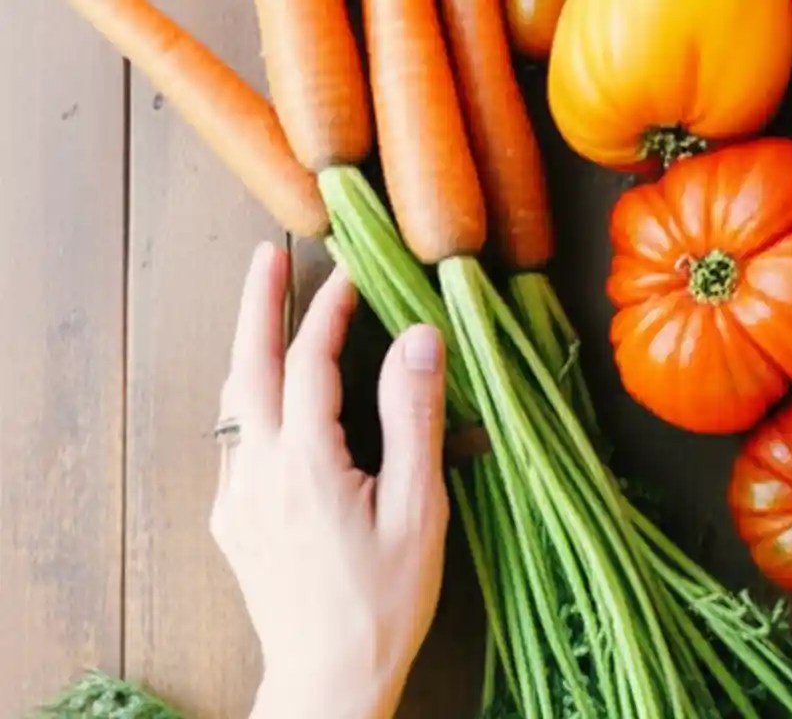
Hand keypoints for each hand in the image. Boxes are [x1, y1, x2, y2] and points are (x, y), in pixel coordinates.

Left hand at [211, 243, 449, 718]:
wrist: (328, 678)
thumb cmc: (385, 602)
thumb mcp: (417, 510)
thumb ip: (414, 418)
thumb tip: (419, 339)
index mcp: (306, 463)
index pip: (309, 360)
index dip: (330, 309)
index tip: (353, 273)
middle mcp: (258, 472)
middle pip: (249, 366)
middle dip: (258, 304)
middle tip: (269, 255)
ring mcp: (237, 498)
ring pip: (234, 404)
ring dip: (250, 351)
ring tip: (266, 315)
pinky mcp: (232, 523)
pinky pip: (234, 445)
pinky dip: (251, 403)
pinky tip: (275, 405)